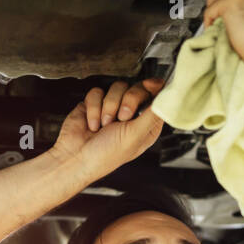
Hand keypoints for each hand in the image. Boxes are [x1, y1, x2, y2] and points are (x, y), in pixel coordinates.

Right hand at [47, 78, 164, 177]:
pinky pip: (97, 92)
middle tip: (121, 118)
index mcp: (146, 125)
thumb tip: (168, 97)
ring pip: (117, 87)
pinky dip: (93, 108)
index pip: (157, 98)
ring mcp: (112, 108)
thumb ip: (153, 114)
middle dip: (127, 101)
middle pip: (137, 88)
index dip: (154, 89)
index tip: (150, 85)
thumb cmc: (105, 155)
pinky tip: (92, 124)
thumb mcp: (135, 136)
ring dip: (108, 107)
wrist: (75, 158)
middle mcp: (131, 115)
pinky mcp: (95, 104)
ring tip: (103, 125)